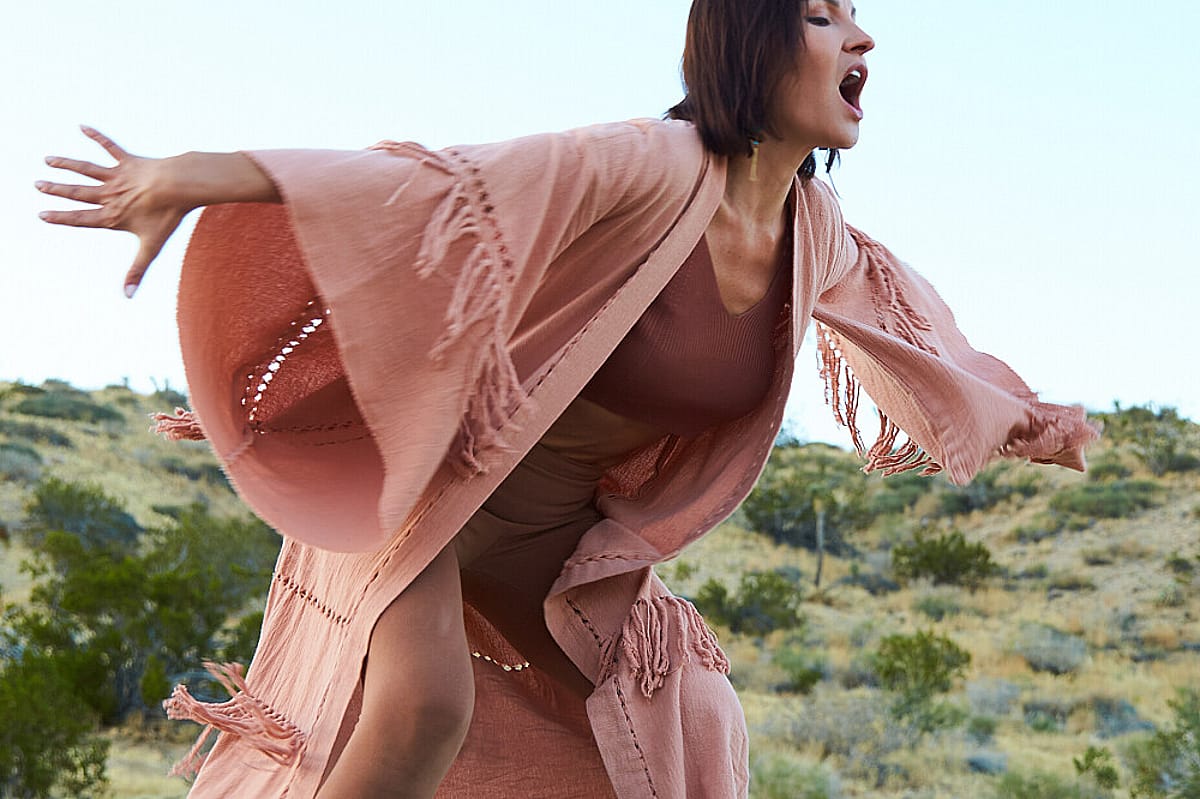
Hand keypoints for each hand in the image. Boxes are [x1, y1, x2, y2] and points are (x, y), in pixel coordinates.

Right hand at [37, 126, 189, 297]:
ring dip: (67, 164)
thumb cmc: (167, 217)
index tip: (42, 214)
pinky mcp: (128, 161)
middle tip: (38, 185)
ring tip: (49, 160)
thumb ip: (137, 270)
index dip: (61, 217)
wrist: (180, 186)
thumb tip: (128, 297)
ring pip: (86, 169)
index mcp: (112, 216)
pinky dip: (97, 136)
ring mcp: (117, 176)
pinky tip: (83, 127)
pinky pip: (110, 146)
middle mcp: (109, 195)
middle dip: (57, 189)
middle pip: (78, 193)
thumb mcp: (151, 246)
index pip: (81, 219)